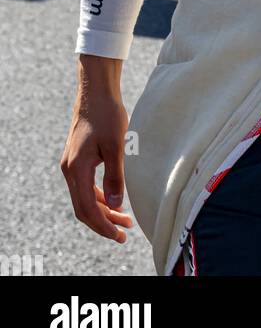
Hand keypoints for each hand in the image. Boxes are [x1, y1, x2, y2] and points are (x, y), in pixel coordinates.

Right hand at [61, 77, 132, 242]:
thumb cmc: (108, 115)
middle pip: (84, 207)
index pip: (87, 209)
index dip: (103, 225)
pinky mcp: (78, 158)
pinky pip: (86, 186)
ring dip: (103, 210)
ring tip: (124, 219)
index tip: (119, 235)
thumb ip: (115, 176)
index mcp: (77, 169)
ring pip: (85, 197)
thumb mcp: (117, 146)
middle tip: (124, 232)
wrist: (96, 91)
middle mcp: (70, 170)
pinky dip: (99, 196)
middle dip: (103, 222)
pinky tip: (114, 200)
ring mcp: (72, 164)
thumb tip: (116, 205)